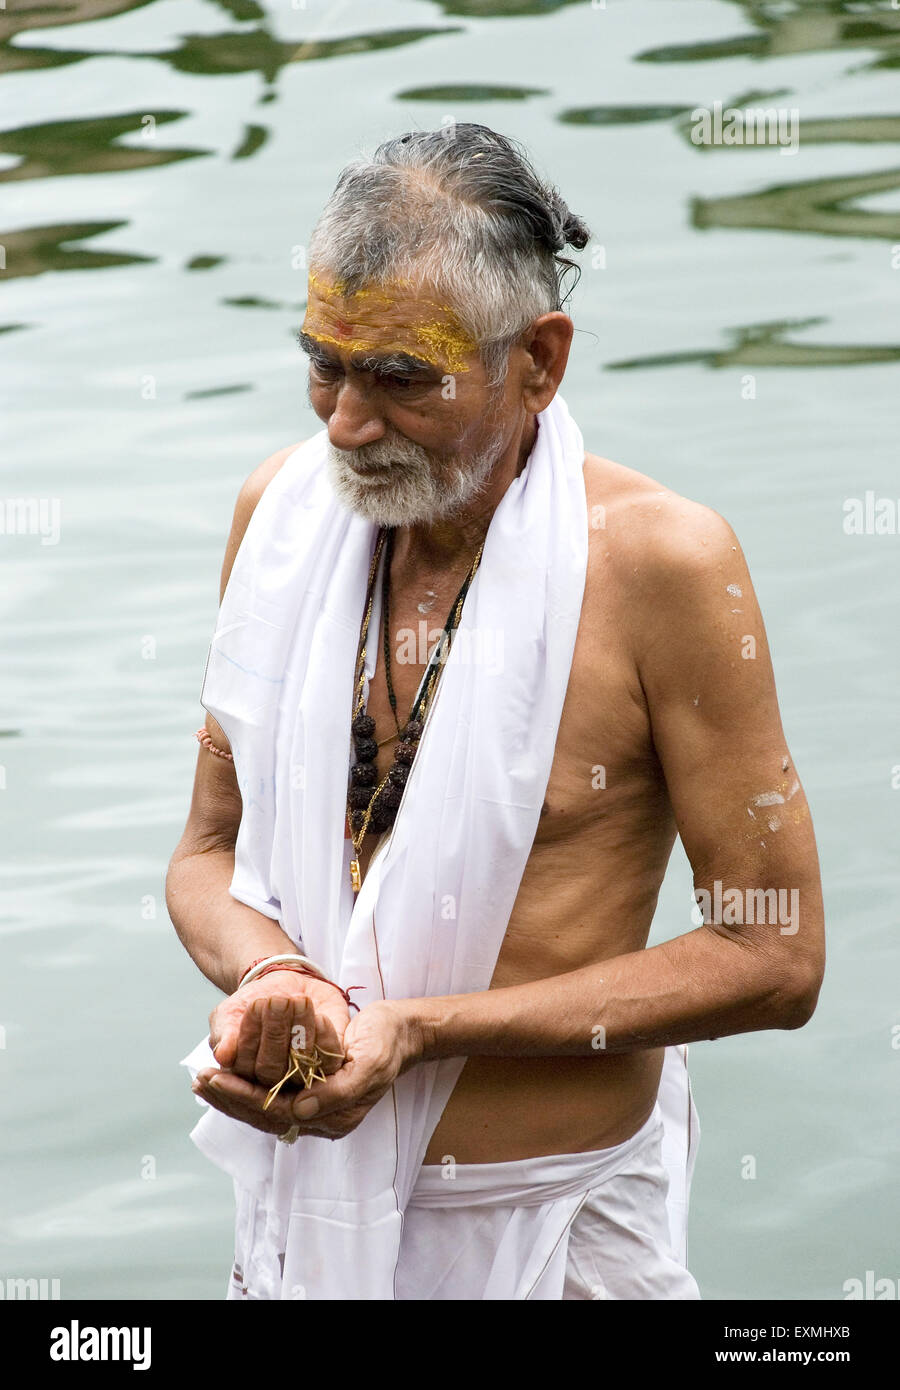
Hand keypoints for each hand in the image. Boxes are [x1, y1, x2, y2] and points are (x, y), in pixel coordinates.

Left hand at [193, 999, 421, 1139]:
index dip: (244, 1098)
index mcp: (336, 1117)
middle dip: (230, 1099)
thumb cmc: (386, 1042)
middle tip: (201, 1080)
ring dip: (232, 1096)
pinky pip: (271, 1094)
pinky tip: (227, 1075)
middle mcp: (322, 1119)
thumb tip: (299, 1111)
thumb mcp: (369, 1063)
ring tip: (203, 1081)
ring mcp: (315, 1107)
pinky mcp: (309, 1092)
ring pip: (263, 1108)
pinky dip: (246, 1085)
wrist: (401, 1032)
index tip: (217, 1080)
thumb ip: (338, 1092)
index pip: (278, 1113)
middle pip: (265, 1116)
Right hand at [208, 970, 350, 1085]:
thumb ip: (225, 1033)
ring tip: (296, 999)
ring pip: (300, 1067)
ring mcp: (302, 1077)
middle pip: (272, 1072)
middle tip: (277, 1000)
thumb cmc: (254, 1004)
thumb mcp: (230, 1014)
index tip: (254, 1005)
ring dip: (298, 1030)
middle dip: (274, 1033)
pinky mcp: (330, 1064)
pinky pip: (329, 1060)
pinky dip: (324, 1037)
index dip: (249, 1039)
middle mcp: (273, 1084)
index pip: (244, 1070)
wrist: (286, 989)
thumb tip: (223, 1056)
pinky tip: (319, 1016)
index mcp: (243, 1077)